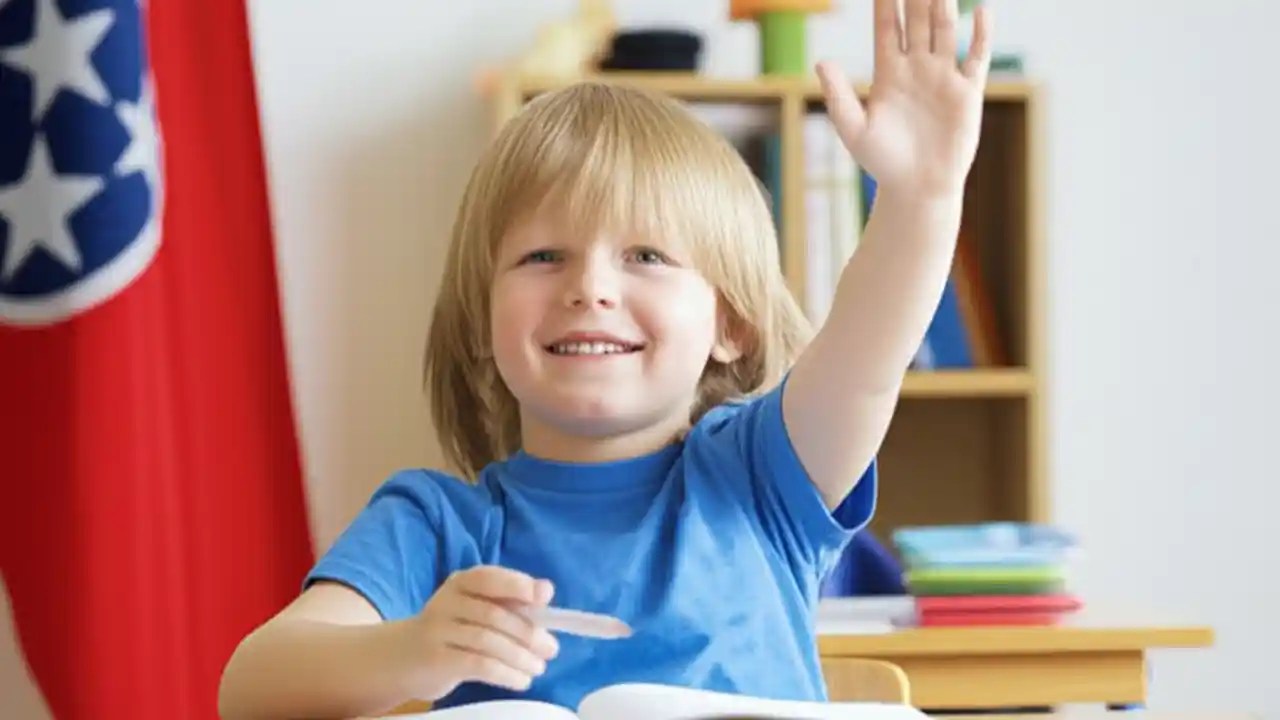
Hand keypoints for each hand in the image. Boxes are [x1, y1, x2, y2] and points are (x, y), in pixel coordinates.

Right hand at [405, 566, 559, 699]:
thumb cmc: (451, 630)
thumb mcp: (476, 609)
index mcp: (461, 582)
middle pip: (494, 615)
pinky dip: (505, 673)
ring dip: (520, 656)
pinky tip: (521, 681)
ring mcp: (438, 629)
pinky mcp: (436, 658)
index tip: (544, 598)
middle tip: (551, 649)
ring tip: (538, 668)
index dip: (518, 585)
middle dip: (528, 633)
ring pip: (488, 641)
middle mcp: (447, 601)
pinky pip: (478, 664)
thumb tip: (546, 591)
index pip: (490, 577)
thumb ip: (509, 601)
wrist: (401, 657)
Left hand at [816, 0, 992, 196]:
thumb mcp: (853, 129)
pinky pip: (975, 57)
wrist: (916, 188)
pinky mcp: (966, 92)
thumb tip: (821, 61)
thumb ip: (838, 95)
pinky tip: (982, 11)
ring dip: (944, 5)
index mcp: (888, 73)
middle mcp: (917, 68)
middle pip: (917, 21)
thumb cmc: (882, 162)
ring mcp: (943, 77)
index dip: (886, 2)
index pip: (888, 27)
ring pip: (944, 31)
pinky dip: (981, 35)